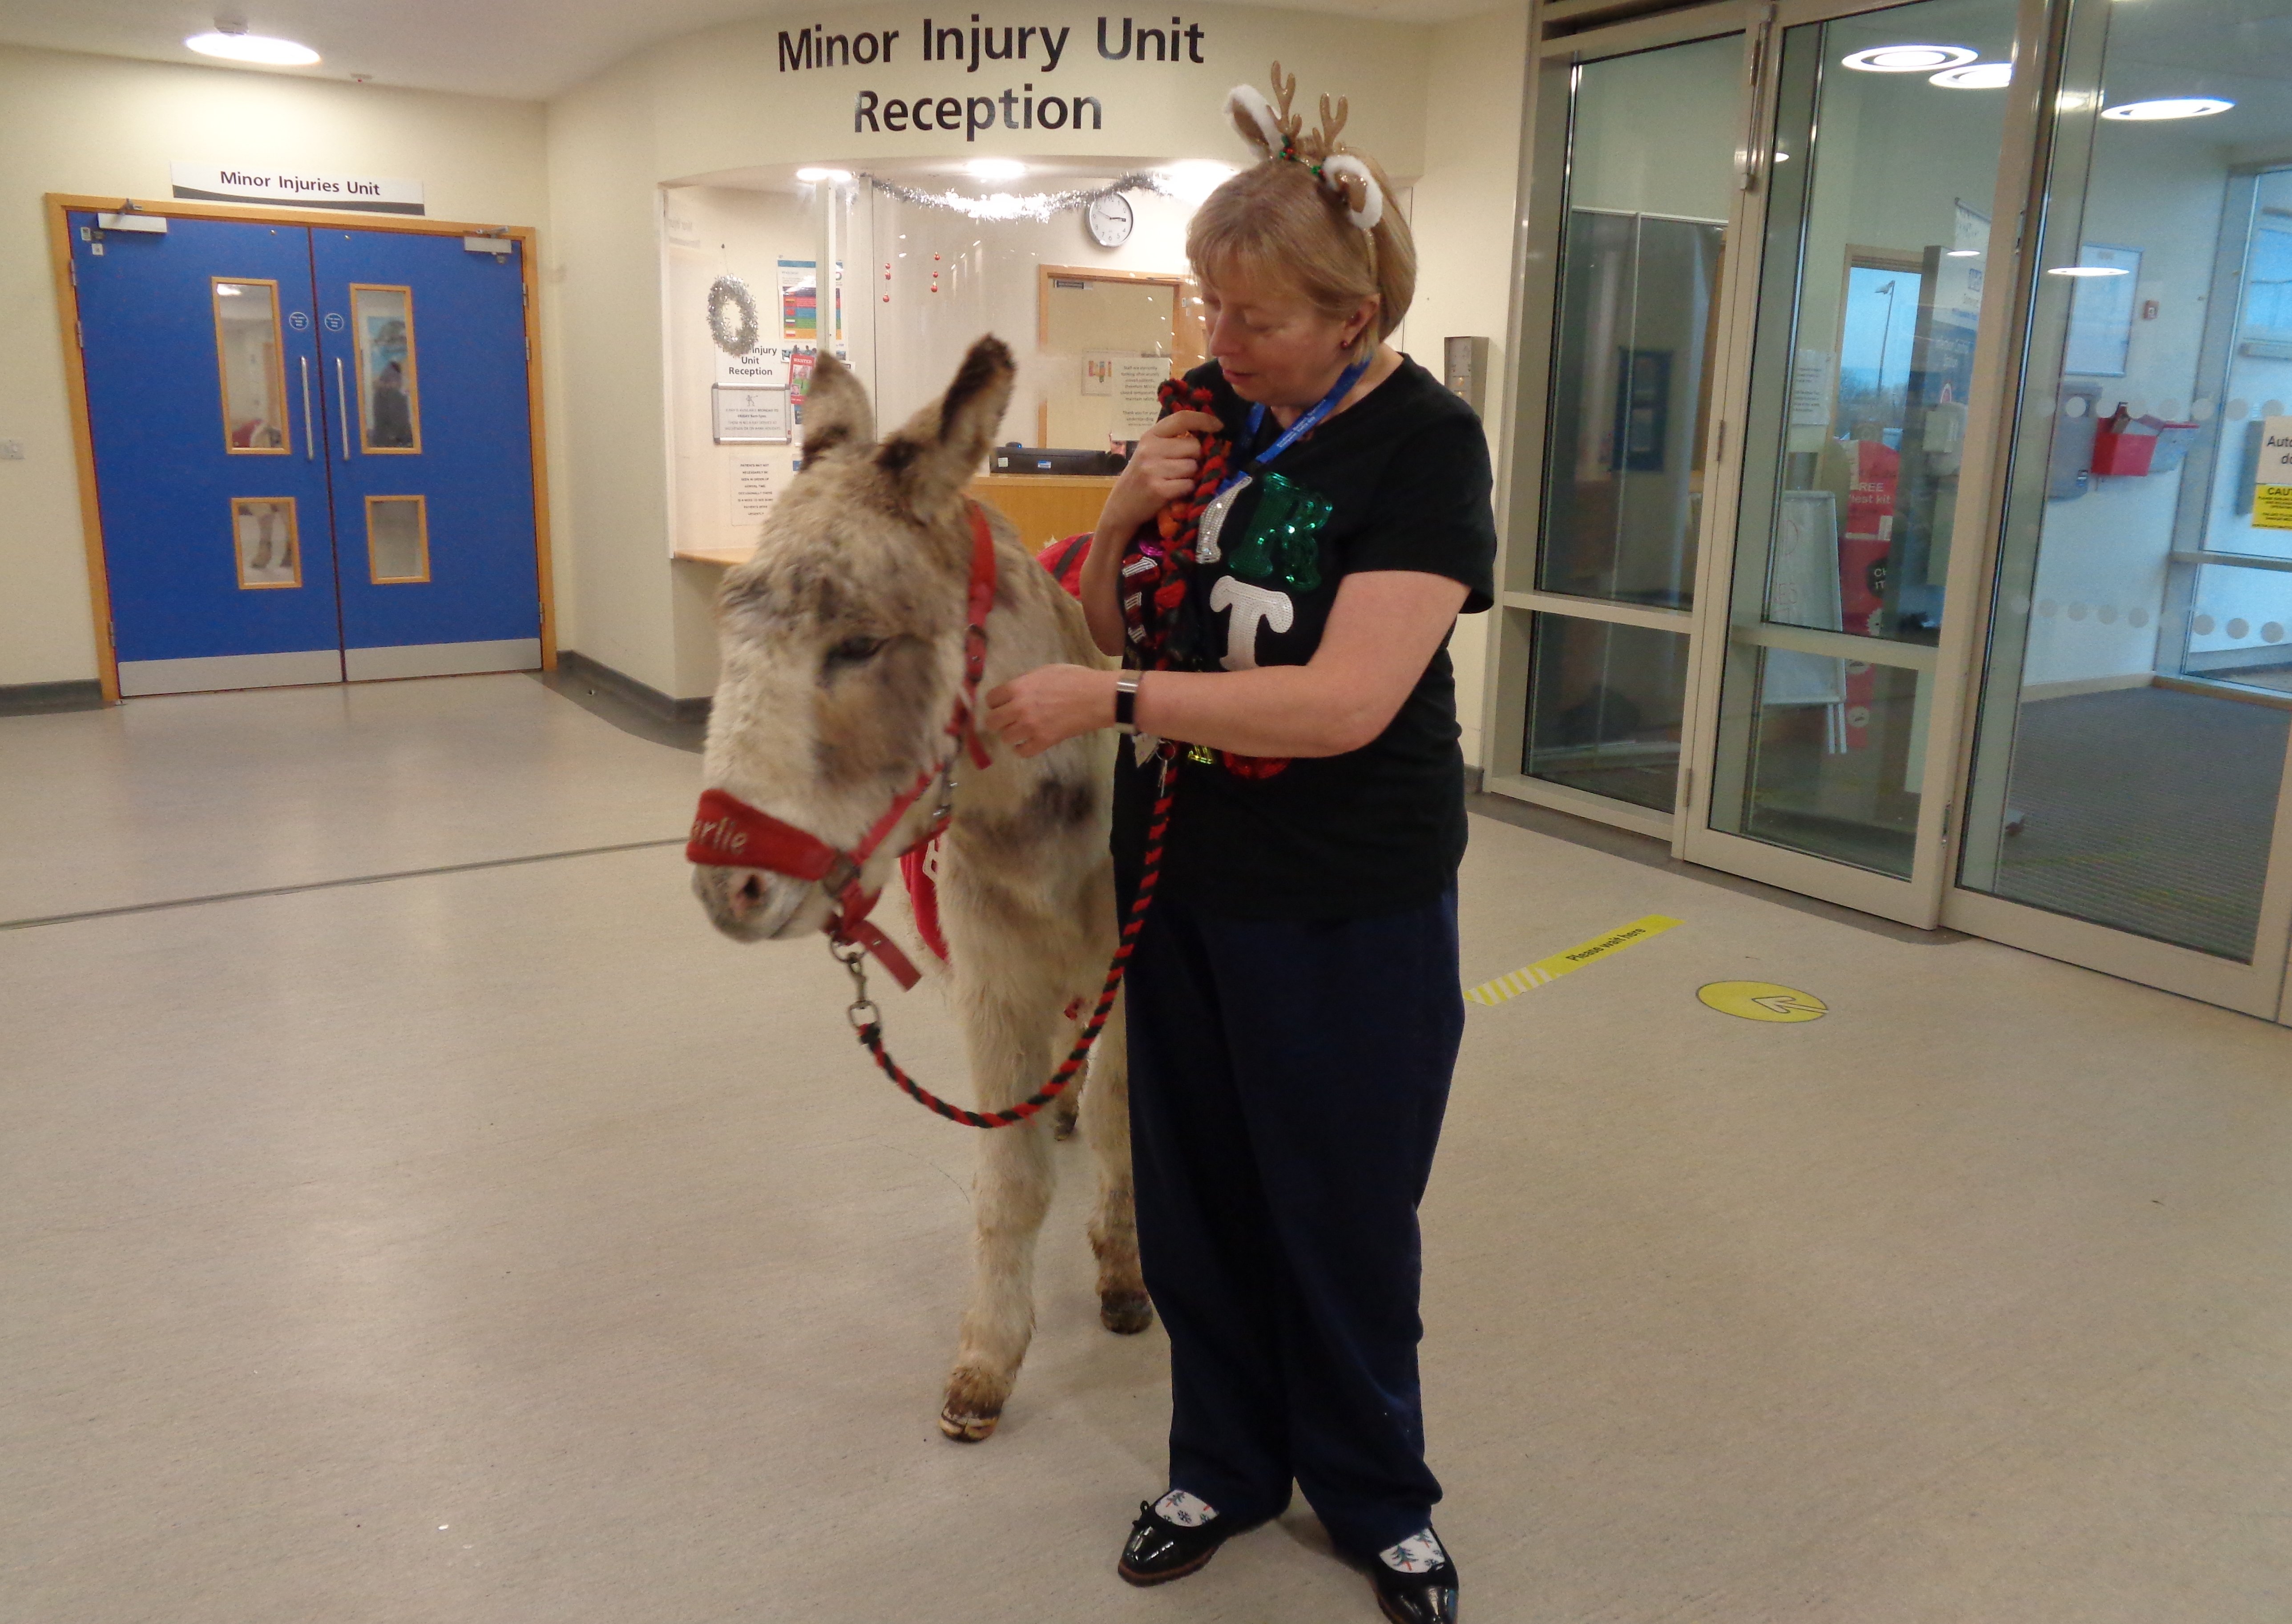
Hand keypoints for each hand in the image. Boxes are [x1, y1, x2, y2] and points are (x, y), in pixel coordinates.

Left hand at [984, 664, 1116, 757]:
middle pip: (992, 721)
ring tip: (1020, 732)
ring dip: (1011, 735)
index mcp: (1018, 687)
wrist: (1097, 697)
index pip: (990, 699)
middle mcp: (1019, 708)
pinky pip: (1022, 751)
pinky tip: (1027, 743)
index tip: (1000, 704)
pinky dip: (1022, 749)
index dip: (995, 702)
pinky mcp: (1043, 741)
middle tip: (1006, 720)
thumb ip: (1026, 682)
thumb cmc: (1075, 679)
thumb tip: (1015, 691)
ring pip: (1005, 738)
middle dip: (997, 721)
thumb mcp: (1045, 671)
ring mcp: (1030, 727)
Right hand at [1098, 410, 1221, 538]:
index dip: (1203, 419)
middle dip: (1196, 458)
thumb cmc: (1141, 477)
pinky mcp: (1158, 489)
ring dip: (1191, 476)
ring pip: (1193, 467)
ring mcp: (1153, 469)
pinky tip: (1174, 491)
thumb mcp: (1150, 452)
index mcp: (1150, 436)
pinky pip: (1189, 485)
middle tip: (1183, 468)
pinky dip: (1187, 489)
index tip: (1218, 425)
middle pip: (1194, 446)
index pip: (1181, 418)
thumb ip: (1172, 441)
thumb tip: (1207, 435)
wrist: (1121, 507)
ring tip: (1176, 481)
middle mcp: (1150, 449)